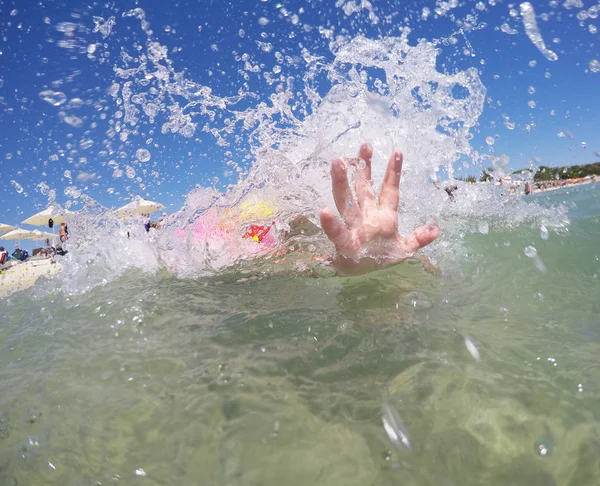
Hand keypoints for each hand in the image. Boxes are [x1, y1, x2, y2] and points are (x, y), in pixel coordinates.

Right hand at [320, 143, 439, 274]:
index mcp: (382, 216)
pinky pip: (337, 234)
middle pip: (365, 188)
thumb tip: (436, 229)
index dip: (393, 172)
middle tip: (364, 146)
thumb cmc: (380, 258)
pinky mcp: (345, 244)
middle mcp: (366, 216)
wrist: (364, 278)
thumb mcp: (403, 249)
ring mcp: (354, 227)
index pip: (389, 190)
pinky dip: (331, 224)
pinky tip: (324, 212)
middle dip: (364, 168)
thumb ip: (418, 239)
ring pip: (346, 201)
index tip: (397, 152)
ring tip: (338, 163)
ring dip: (342, 183)